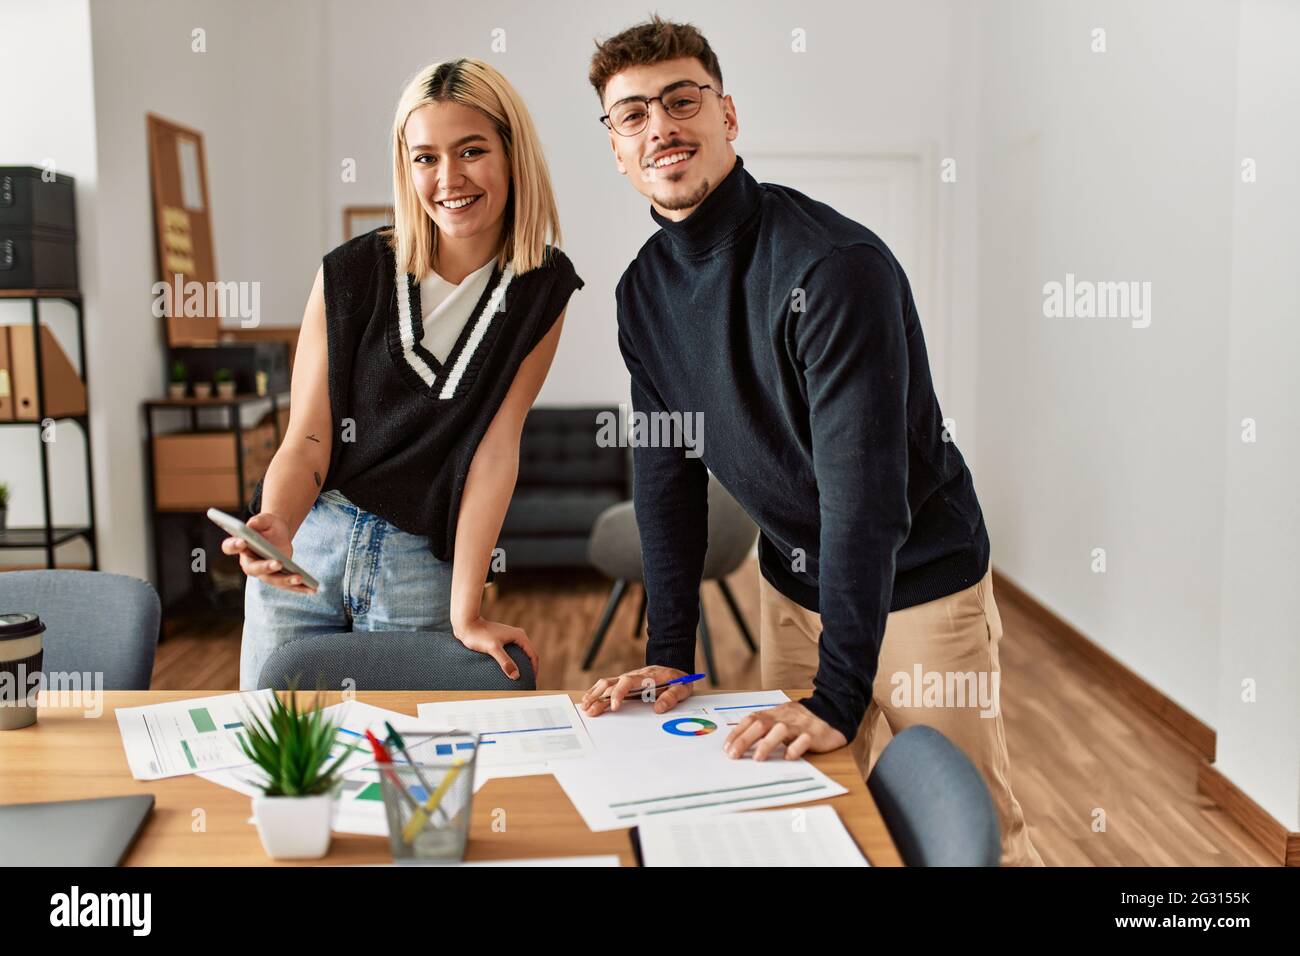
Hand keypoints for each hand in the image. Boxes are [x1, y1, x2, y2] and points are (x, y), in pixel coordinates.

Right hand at [220, 513, 315, 593]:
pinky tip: (311, 589)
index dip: (234, 545)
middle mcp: (249, 563)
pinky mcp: (276, 578)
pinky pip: (286, 585)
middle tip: (278, 563)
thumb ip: (258, 521)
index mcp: (241, 547)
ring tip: (300, 578)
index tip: (242, 541)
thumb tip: (251, 525)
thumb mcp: (265, 519)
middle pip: (254, 569)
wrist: (278, 533)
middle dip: (266, 567)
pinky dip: (299, 588)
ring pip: (272, 580)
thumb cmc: (267, 526)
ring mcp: (263, 573)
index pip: (231, 547)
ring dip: (286, 581)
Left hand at [453, 616, 537, 680]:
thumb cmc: (478, 635)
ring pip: (521, 654)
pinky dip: (514, 662)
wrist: (467, 625)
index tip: (532, 682)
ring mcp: (511, 637)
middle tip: (528, 683)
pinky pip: (513, 653)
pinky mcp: (503, 640)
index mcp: (520, 636)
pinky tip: (509, 670)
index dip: (534, 670)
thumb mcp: (492, 649)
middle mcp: (518, 636)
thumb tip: (516, 676)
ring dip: (522, 666)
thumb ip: (504, 661)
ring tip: (519, 679)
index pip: (533, 656)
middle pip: (529, 655)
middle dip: (530, 669)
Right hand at [581, 665, 691, 716]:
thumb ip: (671, 697)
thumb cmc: (677, 681)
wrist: (674, 669)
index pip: (628, 681)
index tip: (614, 707)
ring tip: (585, 706)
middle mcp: (634, 676)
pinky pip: (608, 685)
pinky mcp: (624, 683)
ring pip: (607, 683)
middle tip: (590, 709)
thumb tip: (658, 708)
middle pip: (612, 682)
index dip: (619, 693)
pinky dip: (597, 692)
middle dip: (599, 696)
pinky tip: (589, 699)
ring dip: (594, 693)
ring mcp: (628, 678)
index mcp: (647, 677)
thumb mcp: (682, 688)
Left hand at [723, 701, 846, 760]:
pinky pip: (803, 740)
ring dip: (767, 744)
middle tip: (734, 755)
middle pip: (761, 724)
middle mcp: (784, 717)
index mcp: (774, 713)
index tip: (727, 747)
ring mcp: (799, 725)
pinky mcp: (814, 734)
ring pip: (781, 730)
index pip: (751, 720)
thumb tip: (740, 743)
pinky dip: (795, 748)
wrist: (832, 711)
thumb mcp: (781, 718)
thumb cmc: (801, 720)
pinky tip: (788, 757)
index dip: (737, 732)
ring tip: (758, 758)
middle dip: (745, 739)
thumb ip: (764, 727)